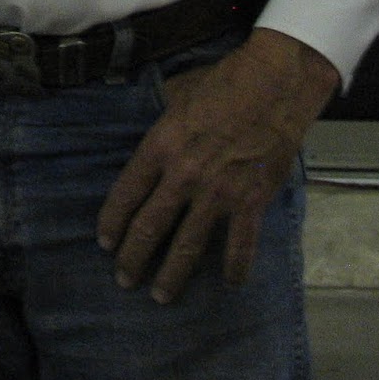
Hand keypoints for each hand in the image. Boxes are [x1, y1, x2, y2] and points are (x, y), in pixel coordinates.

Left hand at [96, 27, 338, 303]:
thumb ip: (163, 122)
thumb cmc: (222, 83)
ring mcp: (218, 193)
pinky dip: (234, 268)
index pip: (126, 193)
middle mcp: (183, 175)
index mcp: (160, 146)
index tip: (105, 242)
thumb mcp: (177, 93)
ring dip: (172, 275)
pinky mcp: (251, 202)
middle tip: (124, 279)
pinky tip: (229, 283)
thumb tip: (152, 135)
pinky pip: (240, 246)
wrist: (273, 85)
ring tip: (161, 296)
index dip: (112, 222)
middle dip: (133, 258)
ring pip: (188, 246)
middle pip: (149, 226)